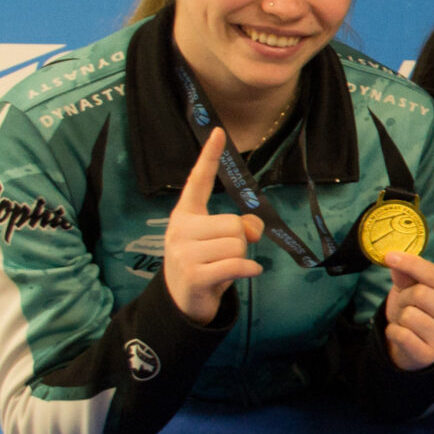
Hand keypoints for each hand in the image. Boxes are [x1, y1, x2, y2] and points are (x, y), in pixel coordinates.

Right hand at [163, 128, 263, 323]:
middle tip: (225, 256)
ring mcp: (183, 252)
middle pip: (234, 223)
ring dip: (240, 258)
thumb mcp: (221, 242)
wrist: (183, 301)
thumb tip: (253, 229)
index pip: (198, 181)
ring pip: (238, 244)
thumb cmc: (206, 265)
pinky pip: (237, 265)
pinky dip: (249, 271)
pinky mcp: (194, 275)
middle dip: (240, 241)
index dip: (210, 157)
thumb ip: (240, 227)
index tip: (219, 132)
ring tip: (222, 268)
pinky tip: (245, 275)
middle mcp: (180, 229)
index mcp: (186, 215)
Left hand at [380, 249, 433, 371]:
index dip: (411, 263)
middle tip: (406, 304)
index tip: (389, 256)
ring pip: (409, 315)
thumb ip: (406, 274)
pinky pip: (400, 334)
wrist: (413, 346)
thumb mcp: (412, 288)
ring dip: (400, 317)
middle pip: (419, 294)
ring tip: (407, 321)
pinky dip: (394, 332)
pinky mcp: (428, 354)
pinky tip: (403, 334)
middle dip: (404, 297)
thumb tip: (394, 258)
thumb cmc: (417, 311)